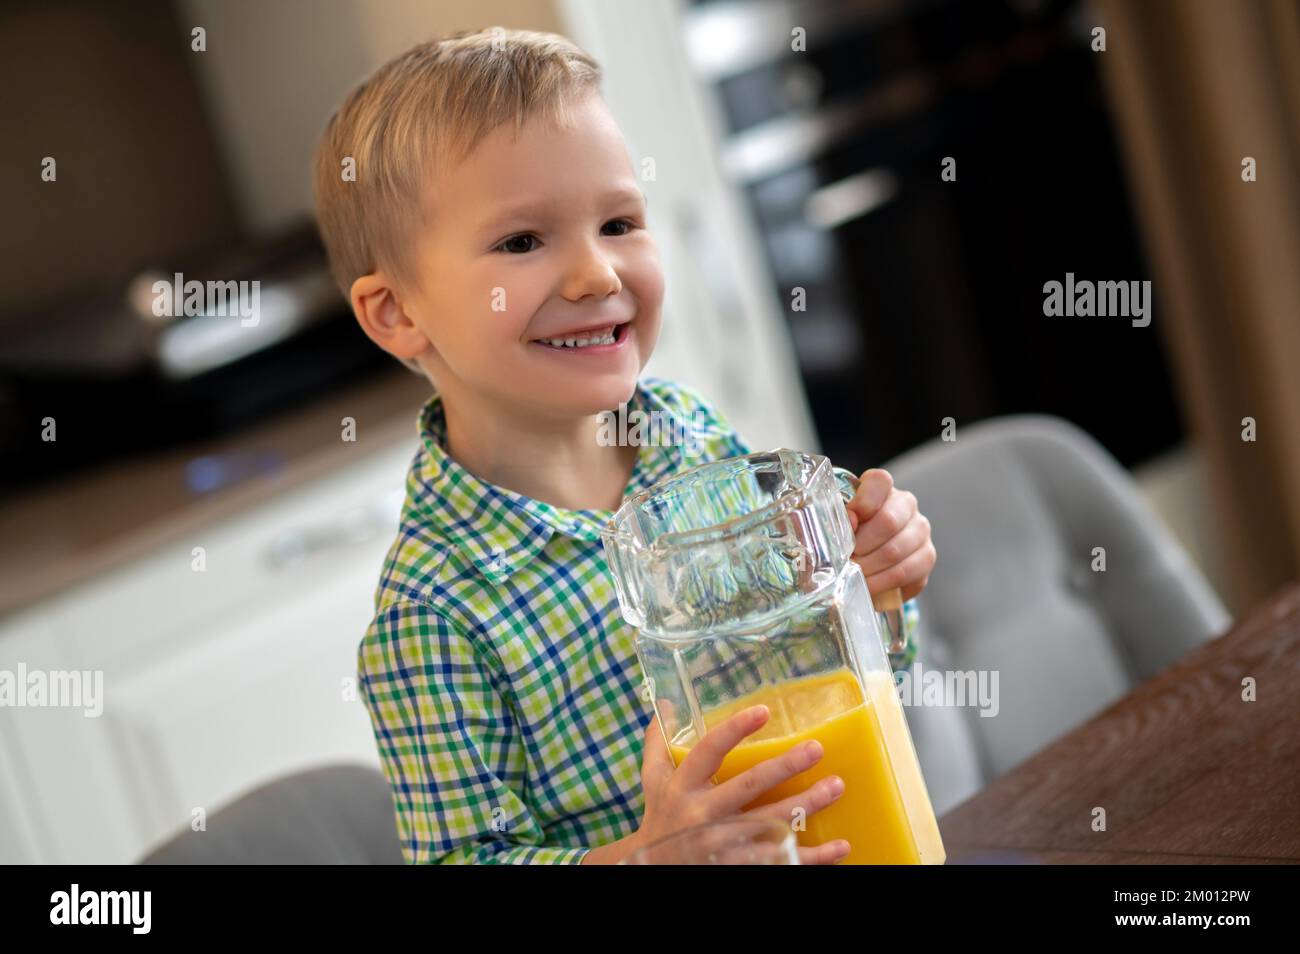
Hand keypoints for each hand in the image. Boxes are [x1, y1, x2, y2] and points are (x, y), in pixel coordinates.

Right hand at [633, 709, 849, 864]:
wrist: (651, 873)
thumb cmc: (659, 819)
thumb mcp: (653, 782)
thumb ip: (659, 743)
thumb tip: (668, 704)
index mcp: (683, 786)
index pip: (709, 751)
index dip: (735, 729)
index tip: (763, 712)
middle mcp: (702, 814)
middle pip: (748, 786)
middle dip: (784, 766)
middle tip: (815, 749)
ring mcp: (722, 845)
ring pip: (772, 823)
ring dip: (807, 805)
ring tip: (836, 786)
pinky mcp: (740, 868)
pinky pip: (782, 861)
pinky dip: (814, 857)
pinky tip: (840, 847)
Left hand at [842, 468, 935, 601]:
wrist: (869, 561)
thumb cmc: (849, 536)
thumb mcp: (838, 523)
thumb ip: (837, 517)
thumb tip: (849, 520)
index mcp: (882, 489)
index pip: (879, 481)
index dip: (863, 501)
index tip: (849, 521)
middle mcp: (906, 505)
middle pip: (888, 521)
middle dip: (861, 545)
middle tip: (845, 559)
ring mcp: (920, 530)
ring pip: (896, 550)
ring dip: (869, 567)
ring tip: (852, 575)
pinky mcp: (926, 556)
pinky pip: (906, 571)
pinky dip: (882, 582)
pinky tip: (867, 586)